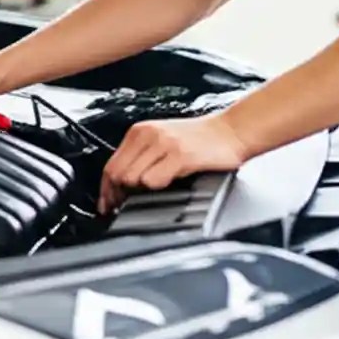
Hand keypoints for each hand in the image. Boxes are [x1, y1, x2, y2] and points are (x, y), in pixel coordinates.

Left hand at [97, 114, 248, 213]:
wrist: (232, 131)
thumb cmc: (201, 139)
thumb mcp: (163, 140)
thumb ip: (142, 156)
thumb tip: (120, 183)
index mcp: (140, 131)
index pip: (110, 165)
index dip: (106, 190)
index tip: (107, 205)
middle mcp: (148, 135)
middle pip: (116, 174)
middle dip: (117, 195)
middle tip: (124, 207)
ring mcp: (163, 144)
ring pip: (131, 178)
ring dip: (136, 192)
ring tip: (149, 194)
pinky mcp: (179, 155)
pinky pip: (153, 180)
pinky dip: (156, 188)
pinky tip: (166, 186)